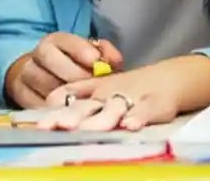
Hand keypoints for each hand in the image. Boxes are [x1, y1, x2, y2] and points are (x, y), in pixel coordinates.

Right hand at [5, 32, 123, 108]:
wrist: (41, 75)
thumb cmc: (74, 67)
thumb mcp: (89, 54)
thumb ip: (104, 53)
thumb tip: (114, 61)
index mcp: (55, 41)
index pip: (65, 41)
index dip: (81, 50)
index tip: (96, 61)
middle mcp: (37, 54)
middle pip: (52, 62)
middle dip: (75, 76)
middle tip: (91, 88)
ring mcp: (26, 74)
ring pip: (44, 84)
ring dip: (65, 96)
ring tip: (82, 104)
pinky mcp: (20, 93)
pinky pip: (35, 104)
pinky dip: (52, 111)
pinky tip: (67, 114)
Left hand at [38, 56, 209, 131]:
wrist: (168, 77)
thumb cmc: (130, 86)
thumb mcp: (100, 86)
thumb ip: (76, 91)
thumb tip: (48, 100)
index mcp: (95, 92)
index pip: (71, 101)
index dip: (56, 112)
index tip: (40, 125)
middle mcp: (109, 95)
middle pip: (88, 107)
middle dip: (72, 117)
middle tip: (57, 127)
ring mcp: (131, 99)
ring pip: (113, 110)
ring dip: (100, 120)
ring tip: (86, 131)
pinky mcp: (154, 105)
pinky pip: (144, 111)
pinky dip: (137, 118)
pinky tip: (128, 126)